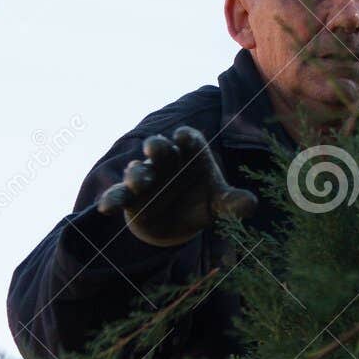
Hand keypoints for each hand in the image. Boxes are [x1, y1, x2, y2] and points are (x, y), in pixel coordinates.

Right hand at [96, 125, 257, 246]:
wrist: (178, 222)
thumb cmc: (202, 201)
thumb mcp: (220, 203)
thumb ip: (232, 202)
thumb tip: (250, 205)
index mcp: (190, 154)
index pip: (189, 139)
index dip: (187, 137)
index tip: (185, 137)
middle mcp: (166, 161)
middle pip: (160, 148)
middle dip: (157, 147)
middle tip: (155, 148)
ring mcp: (147, 177)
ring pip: (138, 171)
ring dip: (137, 174)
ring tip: (140, 181)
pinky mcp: (131, 198)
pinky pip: (119, 195)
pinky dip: (113, 199)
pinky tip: (107, 208)